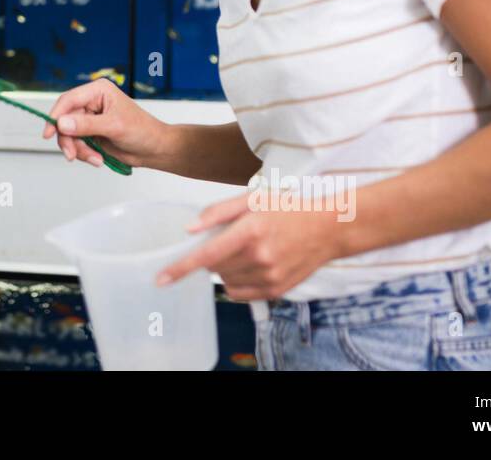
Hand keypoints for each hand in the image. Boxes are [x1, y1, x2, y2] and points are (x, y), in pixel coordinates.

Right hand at [42, 77, 168, 168]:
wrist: (154, 149)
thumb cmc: (142, 131)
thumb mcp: (113, 126)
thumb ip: (86, 125)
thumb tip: (62, 123)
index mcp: (98, 91)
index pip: (69, 100)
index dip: (56, 115)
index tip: (49, 132)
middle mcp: (91, 102)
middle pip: (65, 120)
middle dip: (69, 139)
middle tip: (72, 155)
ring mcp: (90, 119)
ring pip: (69, 135)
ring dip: (79, 150)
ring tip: (95, 159)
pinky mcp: (91, 134)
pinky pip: (76, 144)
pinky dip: (84, 154)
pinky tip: (98, 159)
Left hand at [156, 193, 344, 300]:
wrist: (329, 228)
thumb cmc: (289, 208)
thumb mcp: (252, 198)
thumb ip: (217, 212)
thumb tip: (189, 228)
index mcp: (250, 231)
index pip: (206, 256)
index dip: (180, 268)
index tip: (161, 279)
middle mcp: (259, 257)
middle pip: (214, 268)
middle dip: (213, 255)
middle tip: (229, 238)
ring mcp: (270, 277)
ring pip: (226, 281)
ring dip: (225, 269)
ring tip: (244, 250)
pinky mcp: (277, 290)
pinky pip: (241, 293)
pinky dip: (237, 281)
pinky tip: (249, 264)